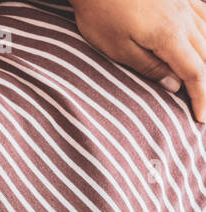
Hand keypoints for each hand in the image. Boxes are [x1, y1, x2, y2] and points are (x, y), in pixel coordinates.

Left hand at [71, 0, 205, 121]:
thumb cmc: (101, 14)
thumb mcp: (117, 48)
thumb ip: (148, 67)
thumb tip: (173, 86)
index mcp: (169, 37)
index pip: (195, 73)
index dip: (200, 96)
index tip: (200, 116)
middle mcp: (184, 19)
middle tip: (204, 104)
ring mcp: (184, 5)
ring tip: (204, 81)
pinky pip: (203, 16)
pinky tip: (203, 42)